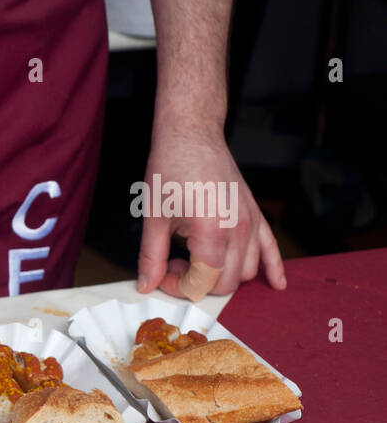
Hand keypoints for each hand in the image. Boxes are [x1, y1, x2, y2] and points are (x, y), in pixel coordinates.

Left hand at [136, 125, 285, 300]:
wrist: (191, 135)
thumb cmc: (170, 168)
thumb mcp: (153, 217)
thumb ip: (151, 257)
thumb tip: (147, 285)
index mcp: (212, 231)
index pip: (204, 282)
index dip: (180, 288)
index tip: (162, 274)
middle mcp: (238, 229)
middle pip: (228, 283)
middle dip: (199, 285)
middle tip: (174, 266)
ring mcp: (251, 221)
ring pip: (248, 270)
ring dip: (223, 276)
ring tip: (195, 259)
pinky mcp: (255, 213)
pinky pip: (271, 248)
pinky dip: (274, 268)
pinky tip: (276, 284)